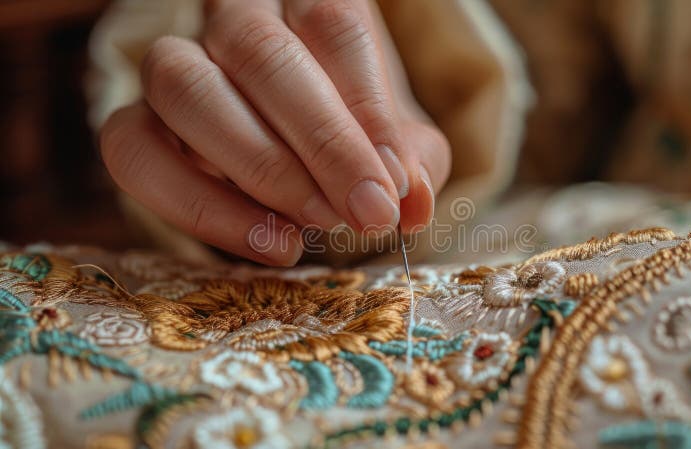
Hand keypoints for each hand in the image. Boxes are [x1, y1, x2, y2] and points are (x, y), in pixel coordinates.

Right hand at [100, 0, 450, 265]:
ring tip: (318, 226)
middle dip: (322, 142)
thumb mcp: (396, 145)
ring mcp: (173, 67)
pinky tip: (270, 242)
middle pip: (258, 50)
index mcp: (303, 4)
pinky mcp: (131, 124)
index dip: (367, 108)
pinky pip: (134, 154)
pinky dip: (202, 209)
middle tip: (366, 214)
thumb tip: (412, 202)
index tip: (394, 185)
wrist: (299, 153)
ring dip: (260, 168)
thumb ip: (412, 162)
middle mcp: (232, 21)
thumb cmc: (352, 137)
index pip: (330, 25)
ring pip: (184, 87)